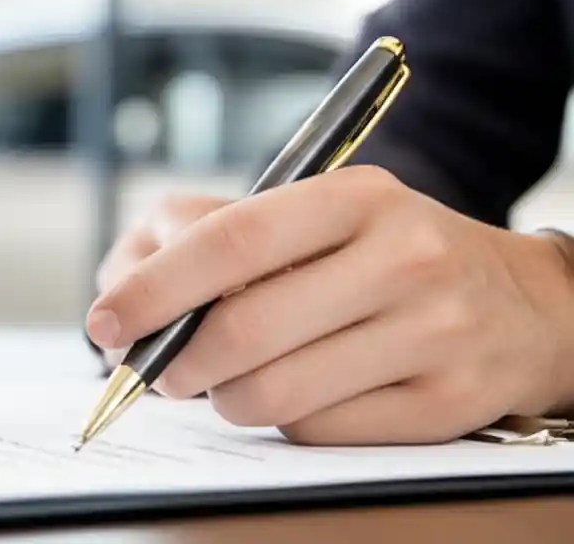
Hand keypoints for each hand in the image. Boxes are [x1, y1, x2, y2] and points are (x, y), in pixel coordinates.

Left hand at [87, 166, 573, 444]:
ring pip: (275, 394)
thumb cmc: (388, 254)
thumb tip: (124, 295)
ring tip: (227, 382)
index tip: (106, 319)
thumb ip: (219, 237)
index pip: (231, 242)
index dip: (153, 288)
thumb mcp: (321, 214)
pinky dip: (284, 422)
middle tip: (160, 370)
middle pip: (243, 330)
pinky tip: (298, 393)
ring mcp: (432, 332)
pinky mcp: (445, 403)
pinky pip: (319, 431)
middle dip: (177, 362)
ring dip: (225, 398)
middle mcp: (402, 258)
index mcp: (355, 198)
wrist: (522, 303)